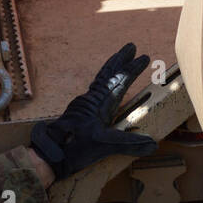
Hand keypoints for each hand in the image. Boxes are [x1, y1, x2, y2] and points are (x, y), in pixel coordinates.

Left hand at [29, 43, 157, 180]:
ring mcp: (85, 105)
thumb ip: (129, 144)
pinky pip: (96, 90)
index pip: (119, 80)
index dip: (132, 69)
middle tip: (131, 46)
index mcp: (98, 103)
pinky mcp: (81, 113)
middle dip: (120, 59)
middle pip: (107, 73)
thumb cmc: (74, 149)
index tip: (144, 57)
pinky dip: (105, 82)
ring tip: (120, 59)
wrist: (50, 156)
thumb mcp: (104, 146)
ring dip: (112, 68)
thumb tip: (153, 145)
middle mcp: (91, 100)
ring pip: (101, 80)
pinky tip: (107, 87)